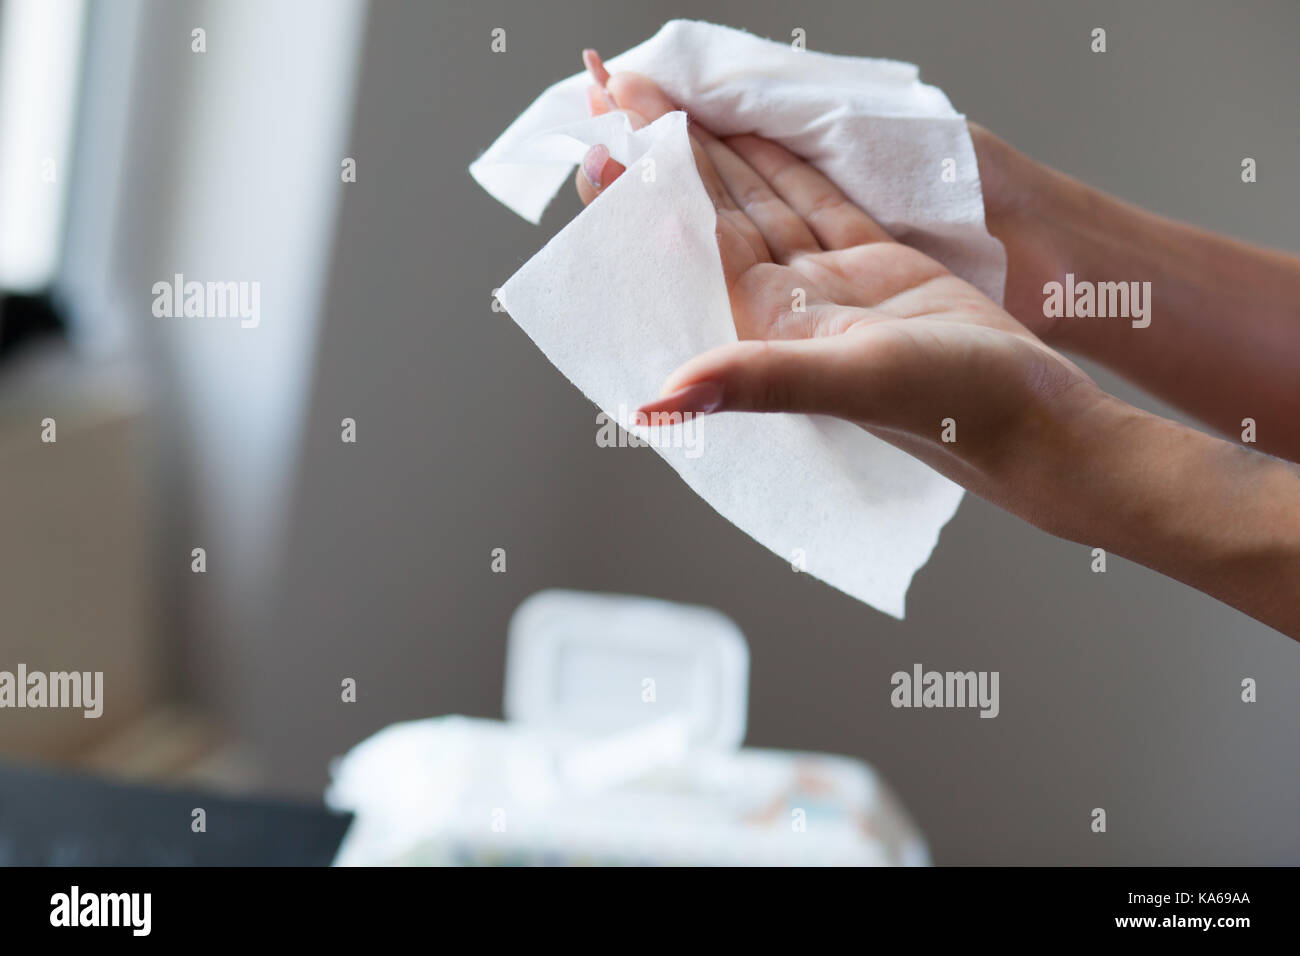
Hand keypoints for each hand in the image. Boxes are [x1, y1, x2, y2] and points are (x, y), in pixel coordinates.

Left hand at [575, 53, 1105, 531]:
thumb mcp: (850, 382)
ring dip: (713, 149)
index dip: (638, 181)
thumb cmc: (951, 407)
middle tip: (613, 83)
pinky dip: (783, 164)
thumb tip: (655, 404)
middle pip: (708, 211)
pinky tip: (752, 132)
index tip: (598, 123)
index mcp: (760, 325)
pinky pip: (816, 201)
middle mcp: (781, 304)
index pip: (684, 236)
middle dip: (662, 149)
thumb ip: (754, 381)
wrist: (1033, 422)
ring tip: (666, 96)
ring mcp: (827, 284)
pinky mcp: (874, 269)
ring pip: (756, 201)